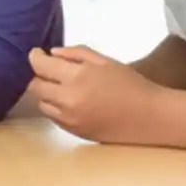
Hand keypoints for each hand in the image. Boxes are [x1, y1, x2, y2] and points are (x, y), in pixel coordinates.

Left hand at [27, 45, 161, 143]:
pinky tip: (68, 100)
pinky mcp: (74, 132)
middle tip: (46, 69)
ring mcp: (69, 119)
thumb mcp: (104, 61)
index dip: (35, 57)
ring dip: (45, 92)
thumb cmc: (130, 84)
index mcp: (77, 78)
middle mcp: (68, 100)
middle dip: (37, 75)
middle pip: (35, 86)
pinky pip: (53, 117)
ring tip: (58, 85)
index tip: (37, 53)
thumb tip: (52, 53)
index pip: (41, 66)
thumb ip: (75, 54)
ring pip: (41, 103)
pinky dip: (54, 106)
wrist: (150, 117)